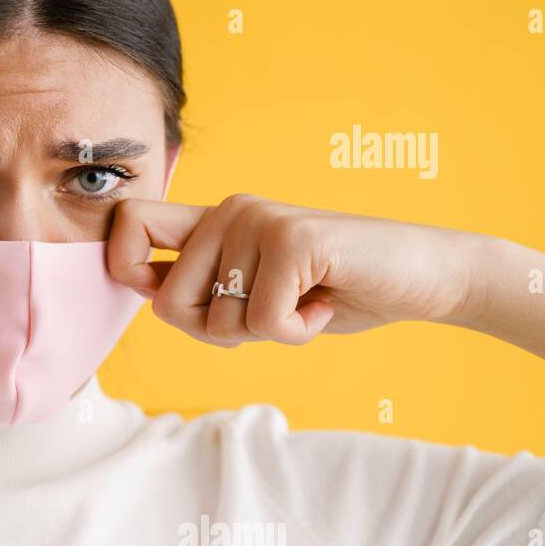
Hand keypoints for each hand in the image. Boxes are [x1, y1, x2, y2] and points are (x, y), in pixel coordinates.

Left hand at [106, 193, 483, 346]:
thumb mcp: (255, 296)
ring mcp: (258, 220)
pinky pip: (264, 322)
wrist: (419, 278)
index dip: (125, 269)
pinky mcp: (293, 239)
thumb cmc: (332, 292)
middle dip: (216, 333)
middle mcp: (228, 212)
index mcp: (212, 222)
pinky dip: (298, 332)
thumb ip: (207, 294)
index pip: (128, 225)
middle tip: (268, 315)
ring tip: (306, 301)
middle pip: (167, 304)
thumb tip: (152, 300)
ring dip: (266, 333)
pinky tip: (325, 303)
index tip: (163, 294)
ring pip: (219, 321)